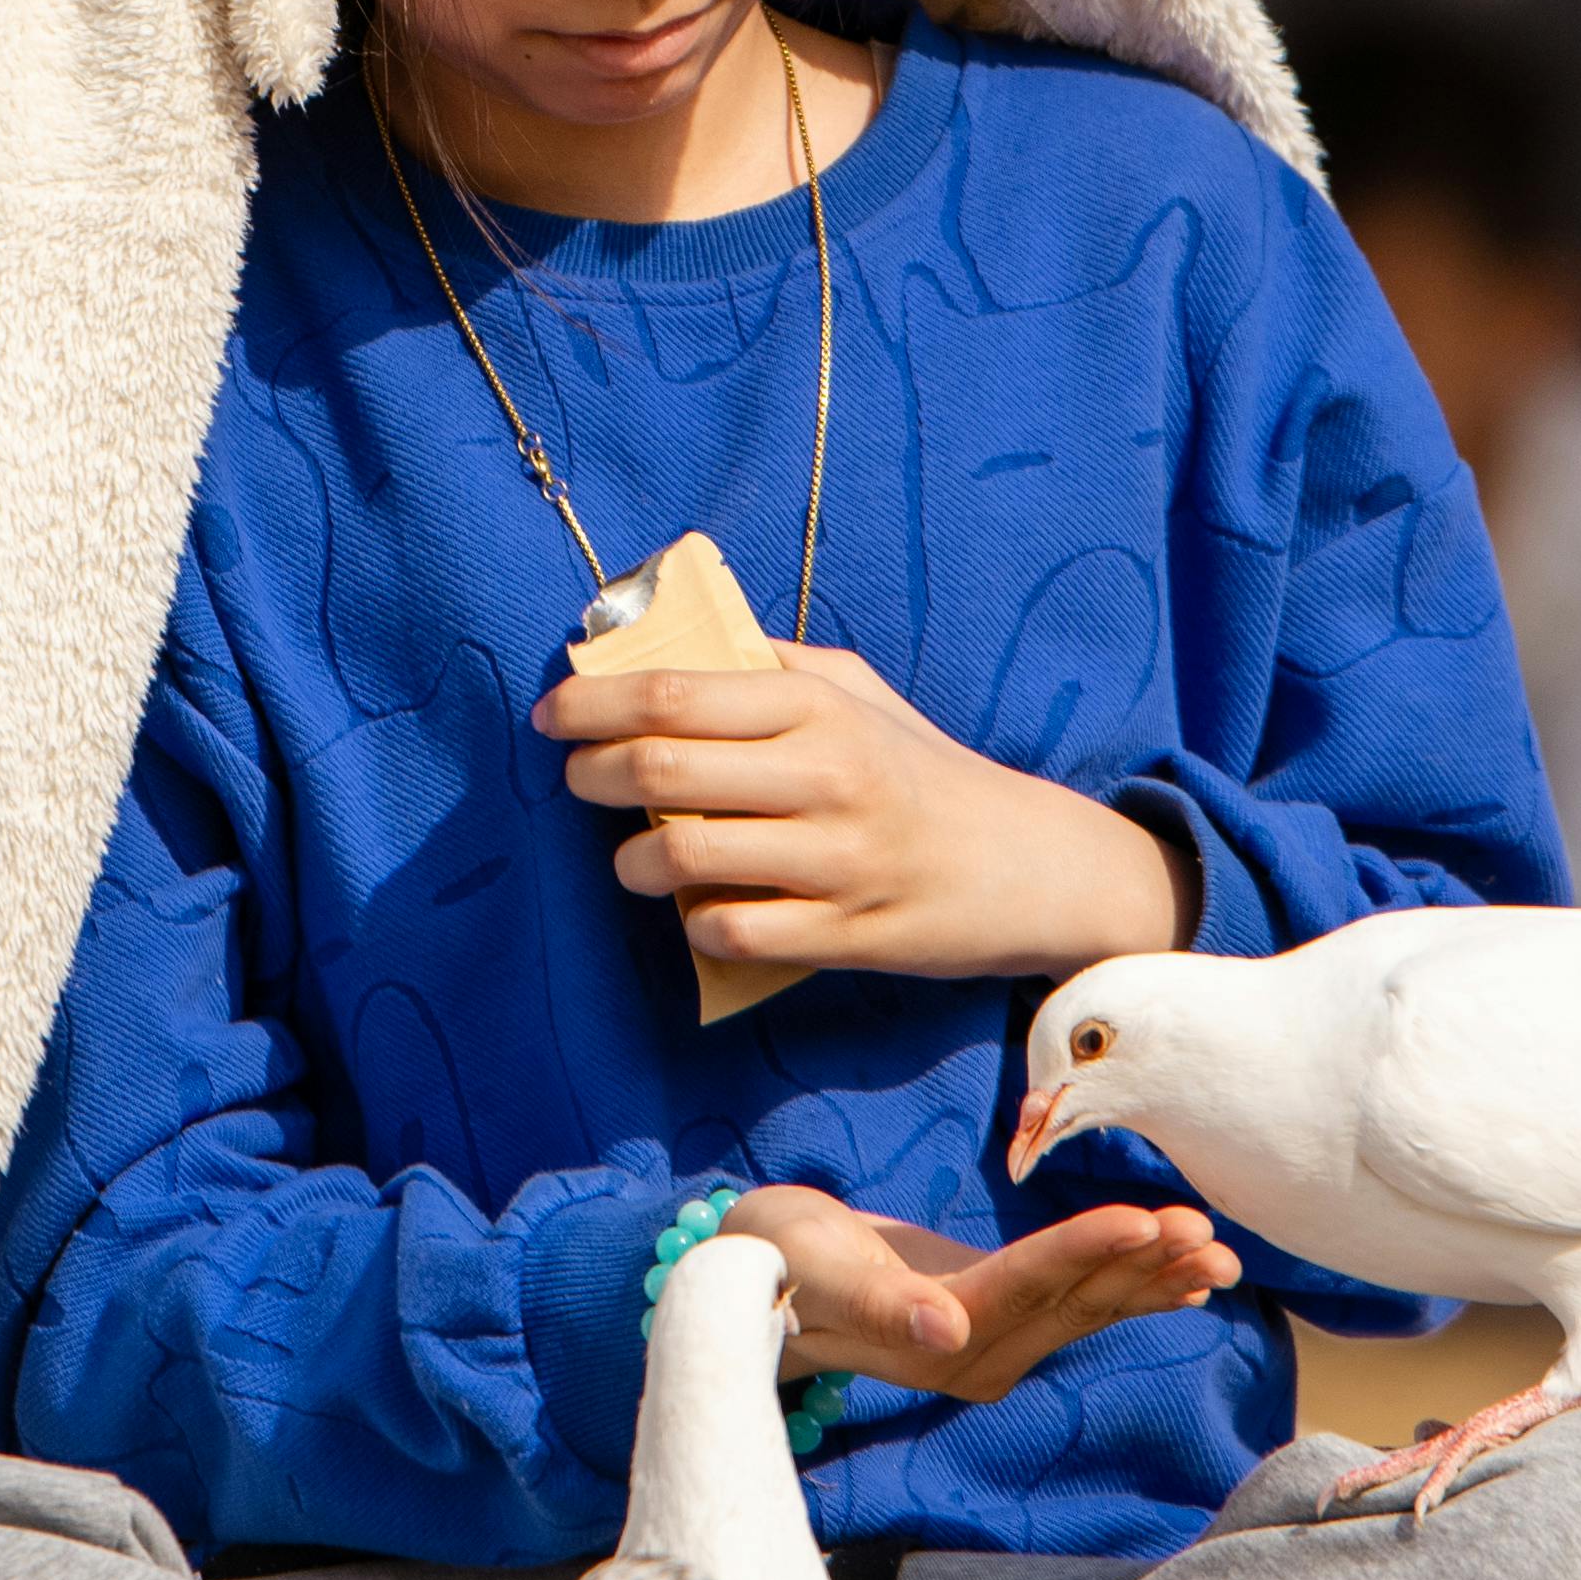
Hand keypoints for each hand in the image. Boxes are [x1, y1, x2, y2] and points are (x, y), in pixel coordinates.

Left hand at [537, 643, 1189, 982]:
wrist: (1027, 863)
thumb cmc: (924, 770)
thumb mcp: (859, 691)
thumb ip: (770, 665)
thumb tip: (669, 645)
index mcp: (818, 708)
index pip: (673, 694)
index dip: (590, 704)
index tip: (553, 716)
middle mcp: (824, 776)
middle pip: (658, 770)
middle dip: (588, 775)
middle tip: (574, 780)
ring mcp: (833, 860)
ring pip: (680, 858)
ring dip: (630, 861)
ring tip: (633, 856)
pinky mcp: (841, 934)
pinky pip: (726, 930)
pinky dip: (692, 920)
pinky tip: (698, 907)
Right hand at [728, 1187, 1234, 1401]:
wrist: (763, 1278)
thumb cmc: (776, 1263)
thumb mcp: (813, 1273)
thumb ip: (878, 1303)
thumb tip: (945, 1331)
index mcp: (933, 1343)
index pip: (1024, 1288)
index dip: (1083, 1253)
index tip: (1145, 1221)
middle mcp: (976, 1355)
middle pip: (1073, 1302)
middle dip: (1142, 1264)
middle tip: (1207, 1232)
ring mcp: (993, 1343)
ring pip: (1087, 1305)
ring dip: (1153, 1274)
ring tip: (1215, 1248)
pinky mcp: (1004, 1319)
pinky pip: (1080, 1304)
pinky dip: (1135, 1287)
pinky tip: (1187, 1279)